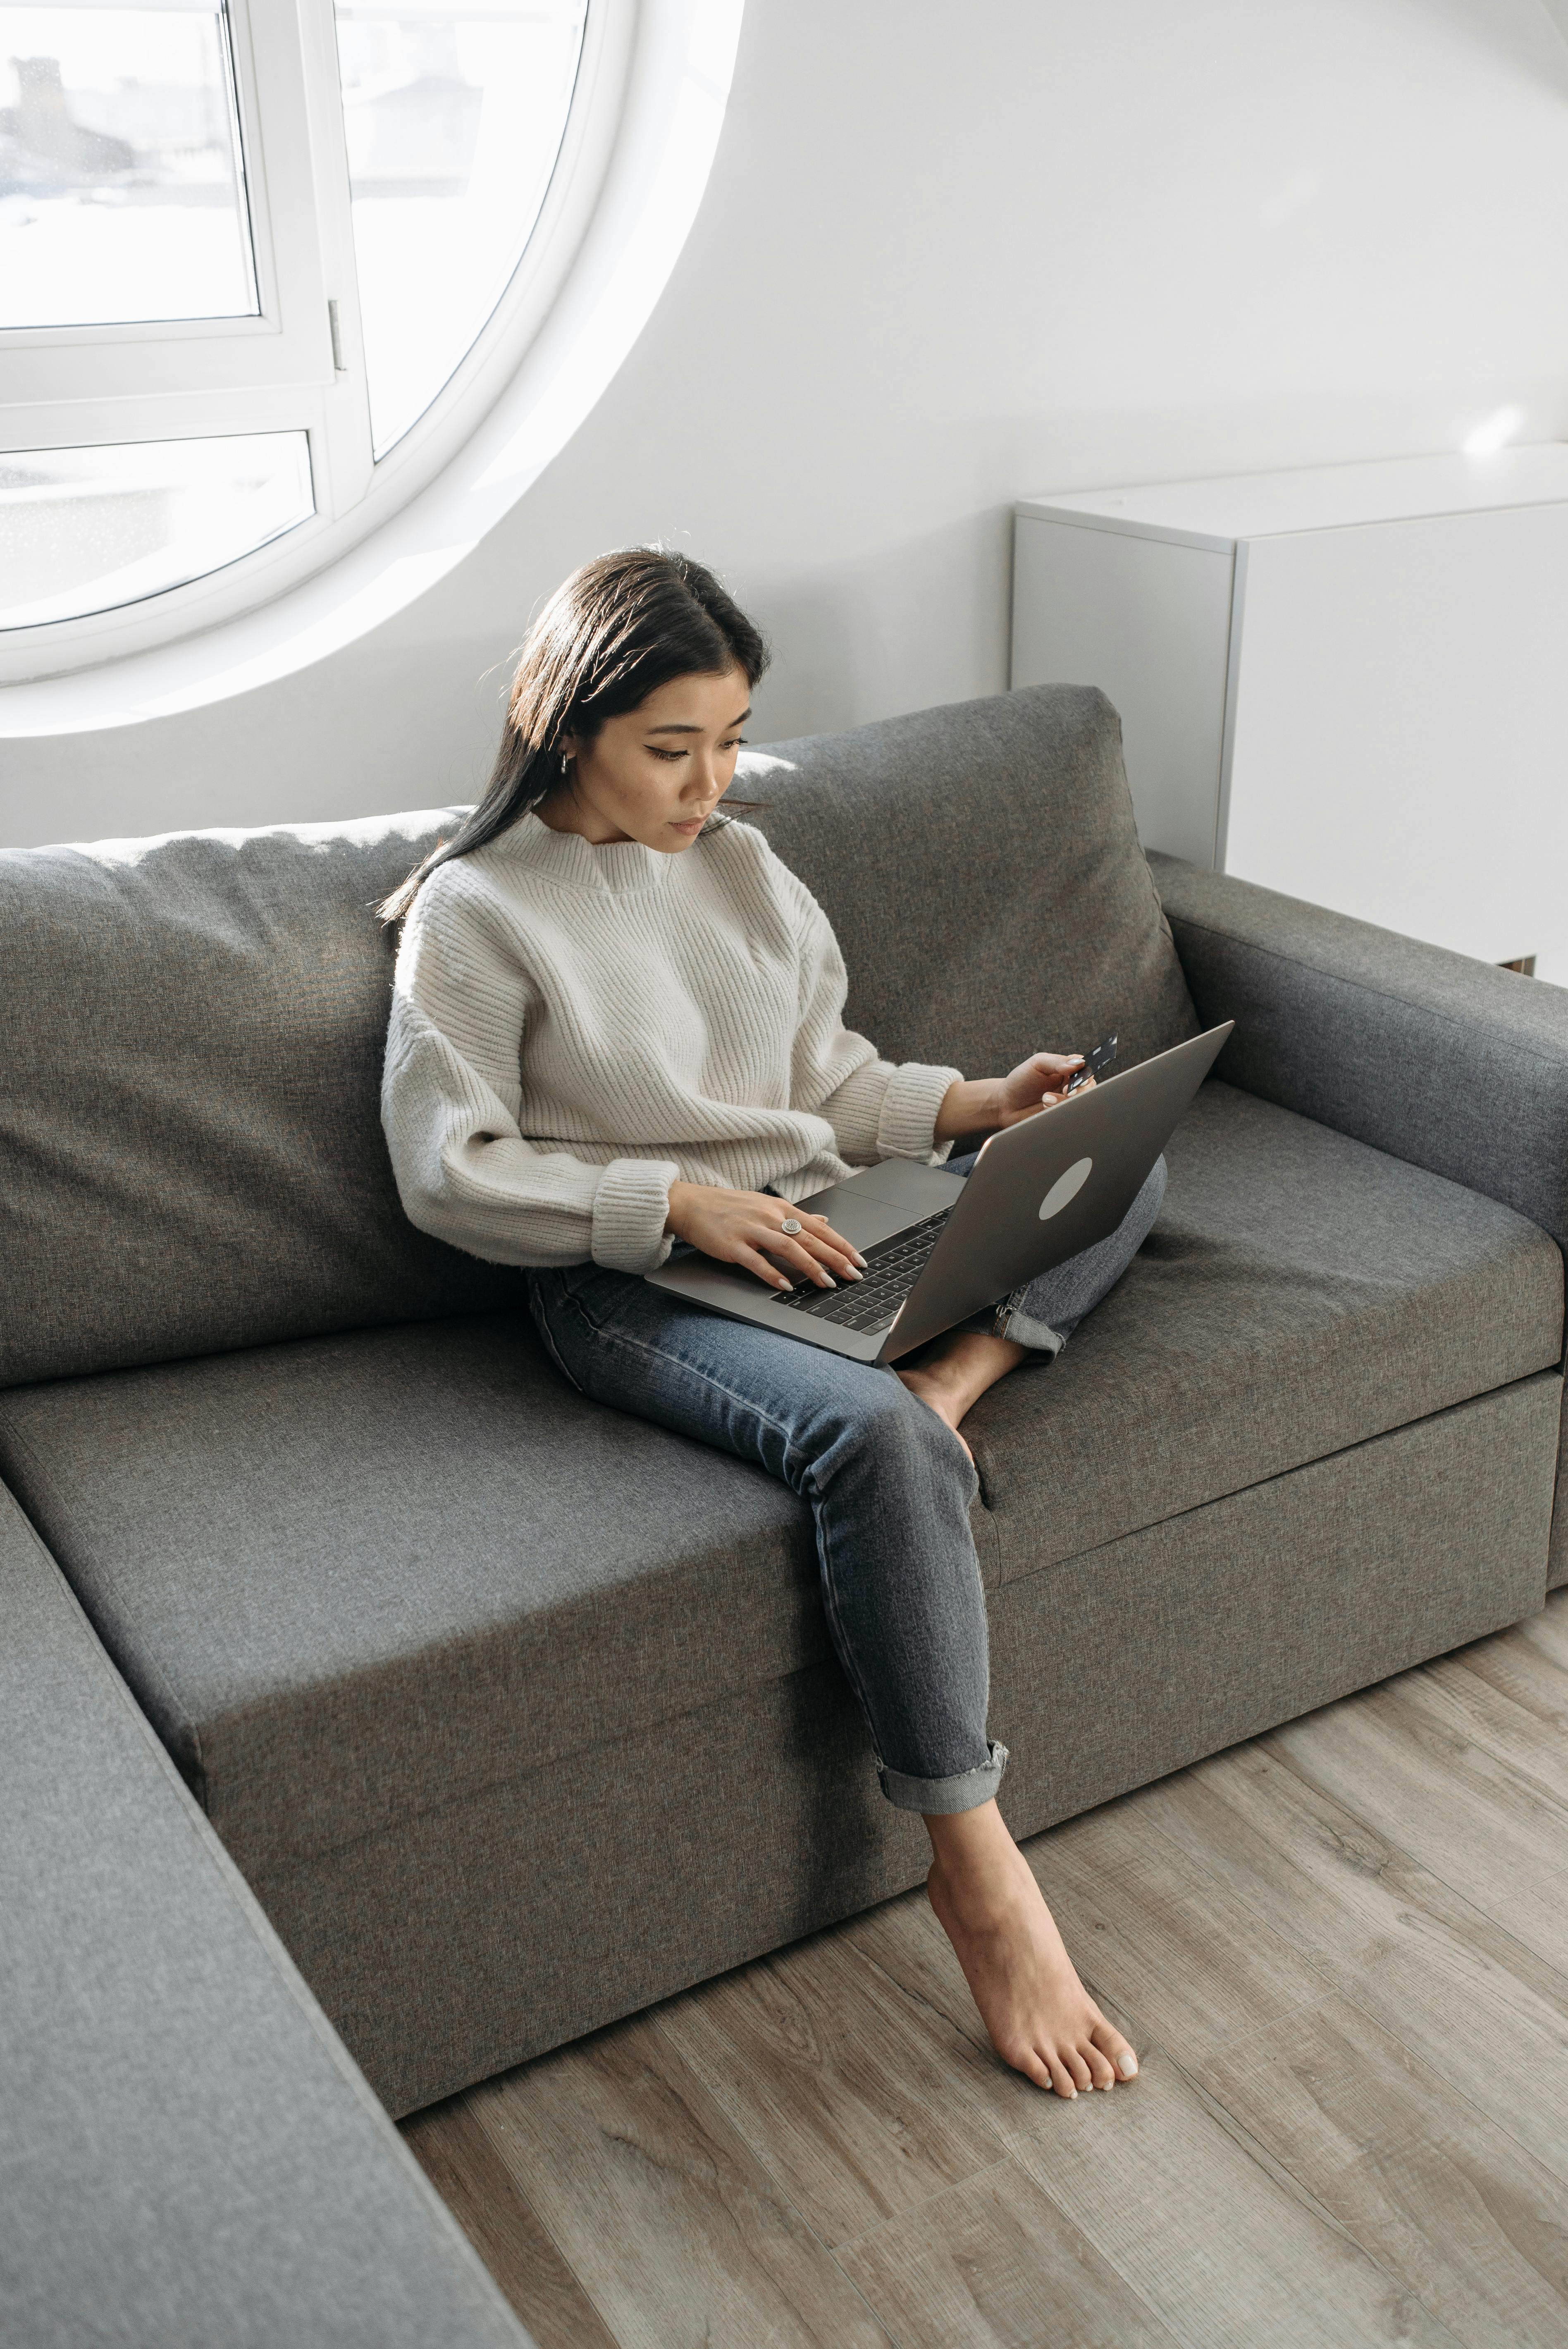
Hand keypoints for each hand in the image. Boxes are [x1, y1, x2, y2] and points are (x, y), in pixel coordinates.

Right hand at [665, 1182, 867, 1293]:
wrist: (692, 1204)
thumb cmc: (730, 1207)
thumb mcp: (767, 1206)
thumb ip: (796, 1217)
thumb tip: (824, 1223)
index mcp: (781, 1208)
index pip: (820, 1228)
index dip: (842, 1245)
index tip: (859, 1260)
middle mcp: (770, 1216)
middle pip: (810, 1238)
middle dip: (835, 1258)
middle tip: (853, 1275)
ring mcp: (752, 1230)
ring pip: (789, 1248)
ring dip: (811, 1267)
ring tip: (827, 1284)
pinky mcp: (733, 1244)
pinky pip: (757, 1261)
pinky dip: (773, 1274)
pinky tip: (787, 1286)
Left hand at [934, 1053, 1089, 1140]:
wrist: (1005, 1105)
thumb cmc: (1020, 1080)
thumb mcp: (1037, 1064)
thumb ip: (1057, 1061)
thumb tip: (1079, 1062)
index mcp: (1068, 1070)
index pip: (1087, 1070)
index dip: (1086, 1075)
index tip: (1078, 1080)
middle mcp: (1071, 1087)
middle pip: (1090, 1089)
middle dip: (1079, 1091)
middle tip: (1066, 1091)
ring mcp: (1067, 1103)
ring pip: (1080, 1104)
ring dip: (1064, 1102)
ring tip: (1045, 1099)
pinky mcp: (1061, 1117)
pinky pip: (1070, 1117)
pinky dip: (1059, 1113)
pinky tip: (1045, 1109)